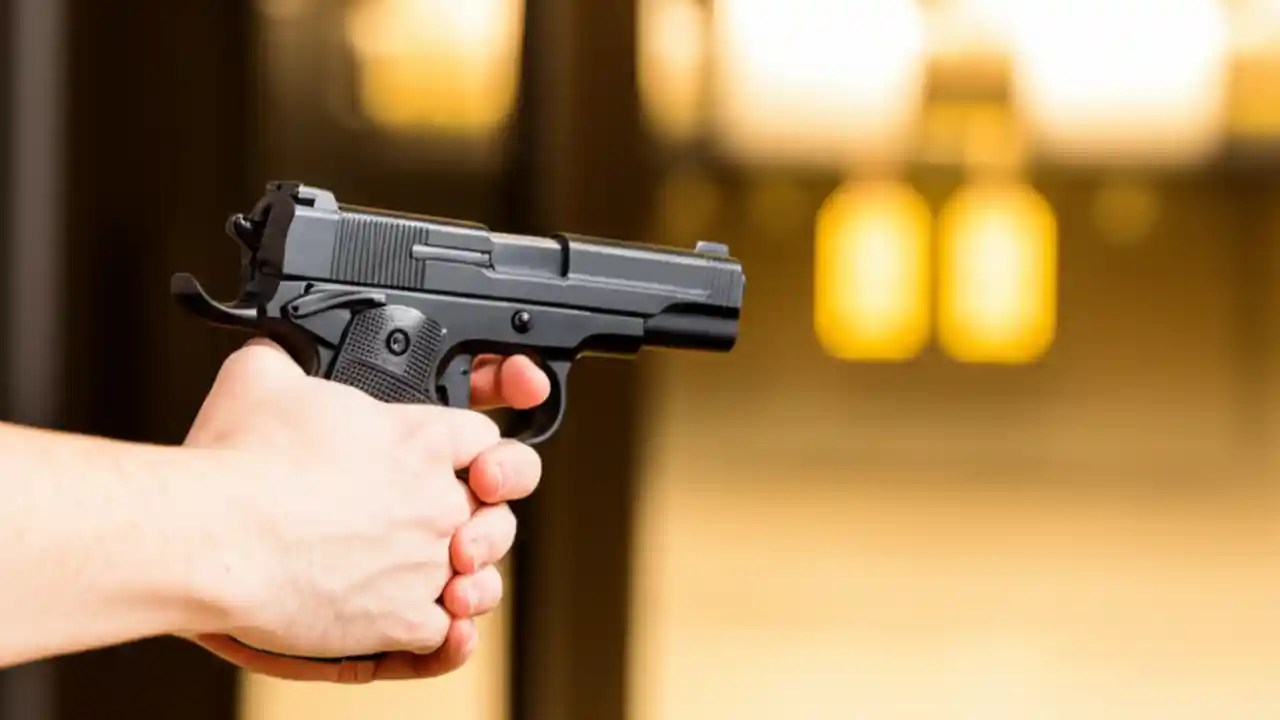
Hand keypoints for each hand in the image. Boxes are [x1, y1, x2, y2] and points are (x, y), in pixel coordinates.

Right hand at [183, 340, 549, 681]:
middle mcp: (435, 502)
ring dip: (468, 578)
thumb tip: (278, 350)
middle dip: (478, 517)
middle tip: (446, 523)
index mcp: (420, 439)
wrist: (215, 537)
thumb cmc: (237, 461)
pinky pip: (445, 635)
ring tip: (445, 578)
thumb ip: (289, 359)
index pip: (484, 437)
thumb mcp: (262, 377)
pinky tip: (421, 622)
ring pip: (480, 577)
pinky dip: (440, 635)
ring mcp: (424, 565)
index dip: (473, 450)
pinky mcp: (401, 620)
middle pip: (494, 510)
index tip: (458, 462)